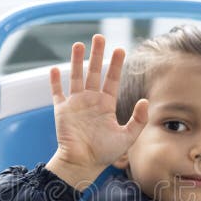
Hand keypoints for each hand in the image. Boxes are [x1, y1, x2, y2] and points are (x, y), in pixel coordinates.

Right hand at [47, 34, 147, 184]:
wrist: (83, 163)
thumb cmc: (105, 153)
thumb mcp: (127, 137)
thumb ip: (138, 119)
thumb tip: (145, 100)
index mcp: (106, 104)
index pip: (112, 79)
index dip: (116, 64)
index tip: (120, 49)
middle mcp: (91, 100)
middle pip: (94, 72)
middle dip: (97, 54)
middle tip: (100, 37)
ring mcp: (76, 104)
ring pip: (76, 76)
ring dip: (77, 61)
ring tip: (78, 44)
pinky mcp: (62, 110)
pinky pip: (57, 93)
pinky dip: (55, 81)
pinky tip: (55, 69)